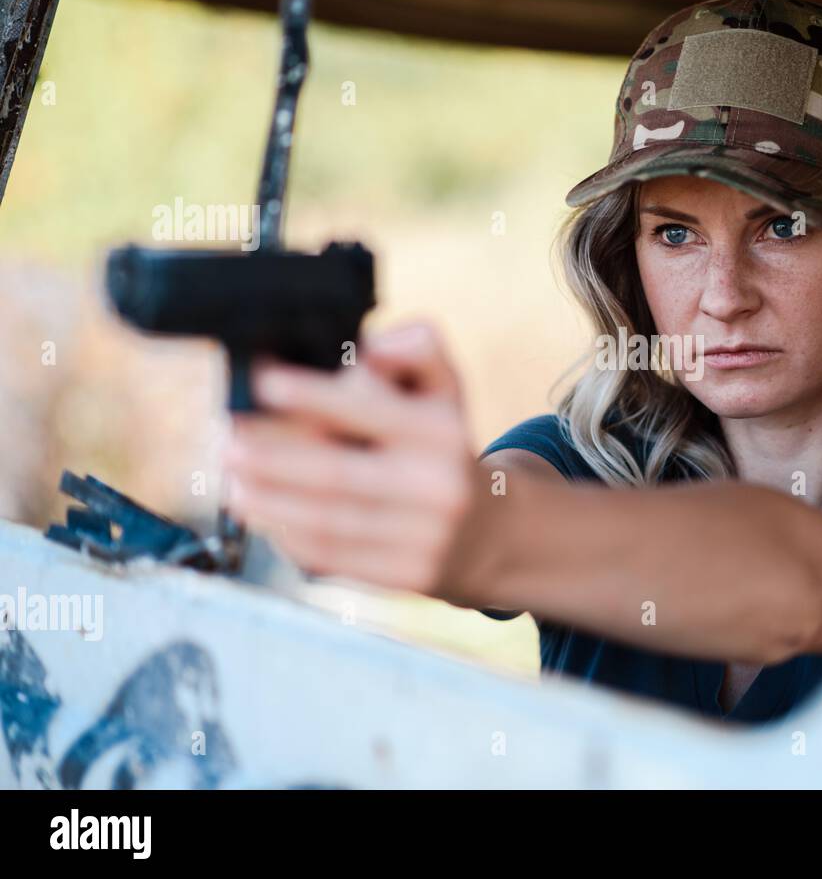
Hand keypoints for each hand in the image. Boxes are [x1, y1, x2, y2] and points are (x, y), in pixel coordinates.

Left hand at [221, 321, 476, 593]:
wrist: (490, 534)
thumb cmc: (445, 447)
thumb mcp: (446, 392)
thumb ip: (419, 350)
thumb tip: (372, 347)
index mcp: (442, 433)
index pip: (371, 412)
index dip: (314, 396)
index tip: (264, 382)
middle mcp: (436, 487)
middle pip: (336, 475)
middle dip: (272, 460)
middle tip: (227, 443)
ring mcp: (423, 538)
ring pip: (327, 522)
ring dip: (269, 503)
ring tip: (231, 484)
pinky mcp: (405, 578)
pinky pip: (334, 557)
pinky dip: (288, 536)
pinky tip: (263, 516)